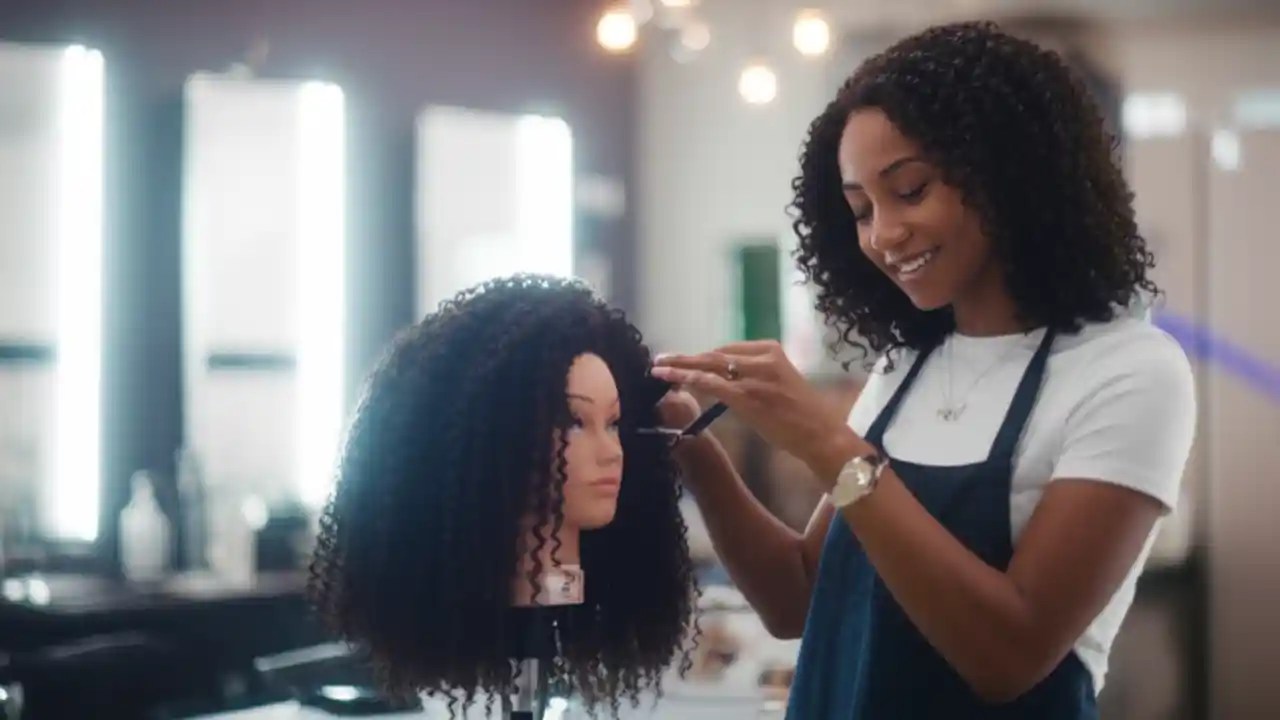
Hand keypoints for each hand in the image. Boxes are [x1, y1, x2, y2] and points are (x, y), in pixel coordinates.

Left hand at [651, 340, 861, 476]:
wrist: (820, 434)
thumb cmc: (801, 416)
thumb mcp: (777, 385)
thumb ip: (751, 378)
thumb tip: (721, 383)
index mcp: (771, 350)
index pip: (727, 349)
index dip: (702, 356)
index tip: (685, 361)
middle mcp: (762, 357)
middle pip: (715, 354)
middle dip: (686, 358)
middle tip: (661, 359)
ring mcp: (754, 376)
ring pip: (708, 366)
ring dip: (680, 367)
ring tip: (658, 368)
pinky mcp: (747, 395)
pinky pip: (711, 383)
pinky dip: (688, 380)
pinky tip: (672, 380)